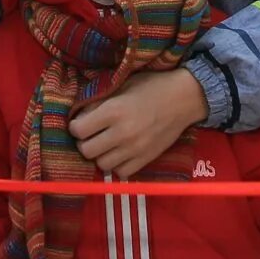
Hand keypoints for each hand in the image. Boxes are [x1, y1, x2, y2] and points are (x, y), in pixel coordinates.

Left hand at [69, 69, 209, 178]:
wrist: (183, 98)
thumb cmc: (151, 87)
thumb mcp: (121, 85)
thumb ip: (99, 102)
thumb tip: (79, 116)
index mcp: (114, 111)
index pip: (78, 130)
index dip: (75, 126)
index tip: (80, 122)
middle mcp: (122, 133)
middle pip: (87, 151)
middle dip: (84, 142)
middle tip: (91, 135)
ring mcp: (135, 149)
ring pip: (102, 164)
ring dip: (100, 155)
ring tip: (106, 145)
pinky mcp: (147, 159)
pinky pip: (122, 173)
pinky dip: (117, 166)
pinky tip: (120, 154)